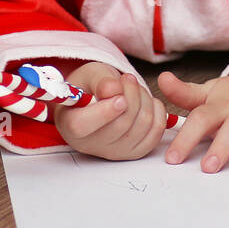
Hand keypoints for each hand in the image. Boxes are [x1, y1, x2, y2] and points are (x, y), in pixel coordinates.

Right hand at [52, 61, 168, 160]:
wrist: (98, 100)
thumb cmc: (90, 88)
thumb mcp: (90, 75)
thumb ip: (99, 81)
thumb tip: (112, 89)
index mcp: (71, 125)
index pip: (83, 126)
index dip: (105, 112)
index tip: (120, 97)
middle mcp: (91, 144)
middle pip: (121, 124)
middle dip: (131, 94)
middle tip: (128, 78)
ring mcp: (115, 151)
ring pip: (142, 125)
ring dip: (145, 99)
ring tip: (134, 88)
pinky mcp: (135, 152)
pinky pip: (156, 130)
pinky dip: (157, 110)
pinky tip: (146, 100)